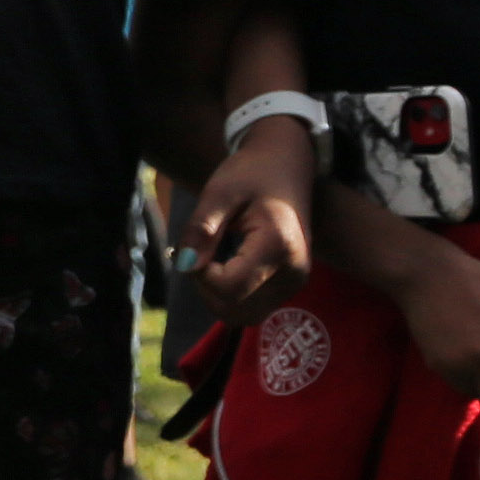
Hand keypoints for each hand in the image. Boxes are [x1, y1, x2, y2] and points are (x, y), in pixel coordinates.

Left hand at [185, 118, 316, 316]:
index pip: (228, 288)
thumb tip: (184, 266)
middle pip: (234, 309)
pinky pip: (251, 306)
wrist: (288, 164)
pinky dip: (231, 293)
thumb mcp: (219, 192)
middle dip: (205, 287)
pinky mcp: (290, 286)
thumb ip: (200, 229)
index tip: (193, 245)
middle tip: (200, 250)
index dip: (199, 274)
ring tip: (215, 255)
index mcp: (278, 246)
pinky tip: (227, 261)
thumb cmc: (251, 172)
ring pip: (242, 314)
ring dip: (216, 293)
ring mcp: (295, 283)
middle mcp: (293, 272)